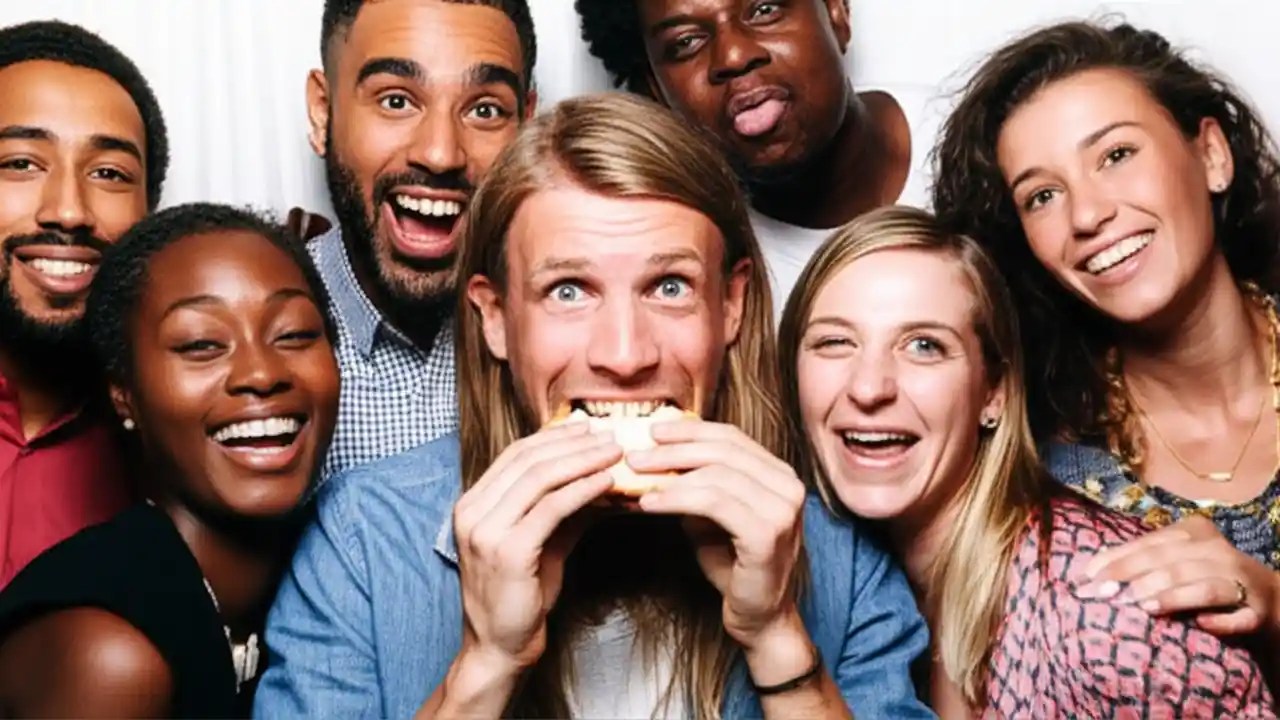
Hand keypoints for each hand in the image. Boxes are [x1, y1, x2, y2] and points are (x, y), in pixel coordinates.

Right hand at [451, 421, 620, 671]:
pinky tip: (607, 482)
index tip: (588, 428)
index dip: (554, 437)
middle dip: (572, 443)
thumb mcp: (544, 541)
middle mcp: (472, 512)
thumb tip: (604, 475)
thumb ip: (565, 507)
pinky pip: (552, 508)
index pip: (515, 455)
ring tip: (614, 452)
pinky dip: (583, 490)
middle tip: (609, 434)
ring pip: (540, 478)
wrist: (500, 646)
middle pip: (527, 460)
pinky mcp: (508, 551)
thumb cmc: (522, 596)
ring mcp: (486, 531)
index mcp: (473, 504)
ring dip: (582, 460)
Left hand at [626, 419, 806, 648]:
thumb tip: (652, 456)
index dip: (690, 430)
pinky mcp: (767, 535)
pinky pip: (715, 503)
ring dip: (669, 474)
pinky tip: (651, 504)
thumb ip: (693, 483)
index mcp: (779, 474)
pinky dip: (677, 499)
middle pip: (723, 450)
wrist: (758, 615)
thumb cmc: (734, 564)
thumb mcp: (710, 514)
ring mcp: (781, 510)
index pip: (731, 437)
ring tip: (637, 480)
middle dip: (673, 450)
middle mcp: (788, 486)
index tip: (653, 431)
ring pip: (717, 475)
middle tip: (636, 455)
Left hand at [1078, 515, 1279, 634]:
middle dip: (1134, 576)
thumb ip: (1142, 561)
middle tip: (1104, 593)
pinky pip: (1239, 616)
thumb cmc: (1204, 575)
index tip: (1086, 576)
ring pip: (1205, 585)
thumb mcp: (1176, 559)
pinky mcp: (1258, 611)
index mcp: (1195, 532)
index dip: (1117, 559)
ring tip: (1142, 606)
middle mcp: (1219, 551)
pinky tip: (1200, 624)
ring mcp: (1242, 580)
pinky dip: (1220, 621)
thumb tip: (1092, 573)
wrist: (1268, 597)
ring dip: (1173, 596)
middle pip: (1171, 562)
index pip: (1150, 544)